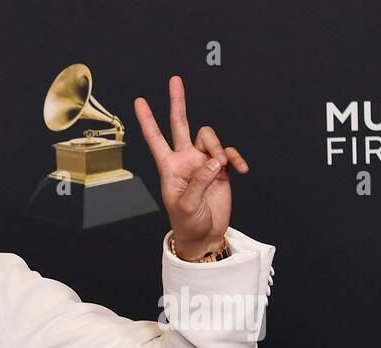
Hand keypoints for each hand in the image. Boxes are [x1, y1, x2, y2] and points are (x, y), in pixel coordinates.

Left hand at [134, 76, 248, 258]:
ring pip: (209, 137)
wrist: (204, 234)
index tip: (140, 101)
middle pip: (180, 125)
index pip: (155, 139)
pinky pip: (228, 152)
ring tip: (222, 168)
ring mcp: (203, 162)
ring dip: (217, 148)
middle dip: (177, 102)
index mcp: (169, 167)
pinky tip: (241, 170)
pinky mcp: (220, 168)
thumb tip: (214, 160)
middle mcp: (184, 160)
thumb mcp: (186, 204)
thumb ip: (200, 180)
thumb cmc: (187, 223)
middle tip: (175, 80)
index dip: (147, 121)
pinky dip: (236, 158)